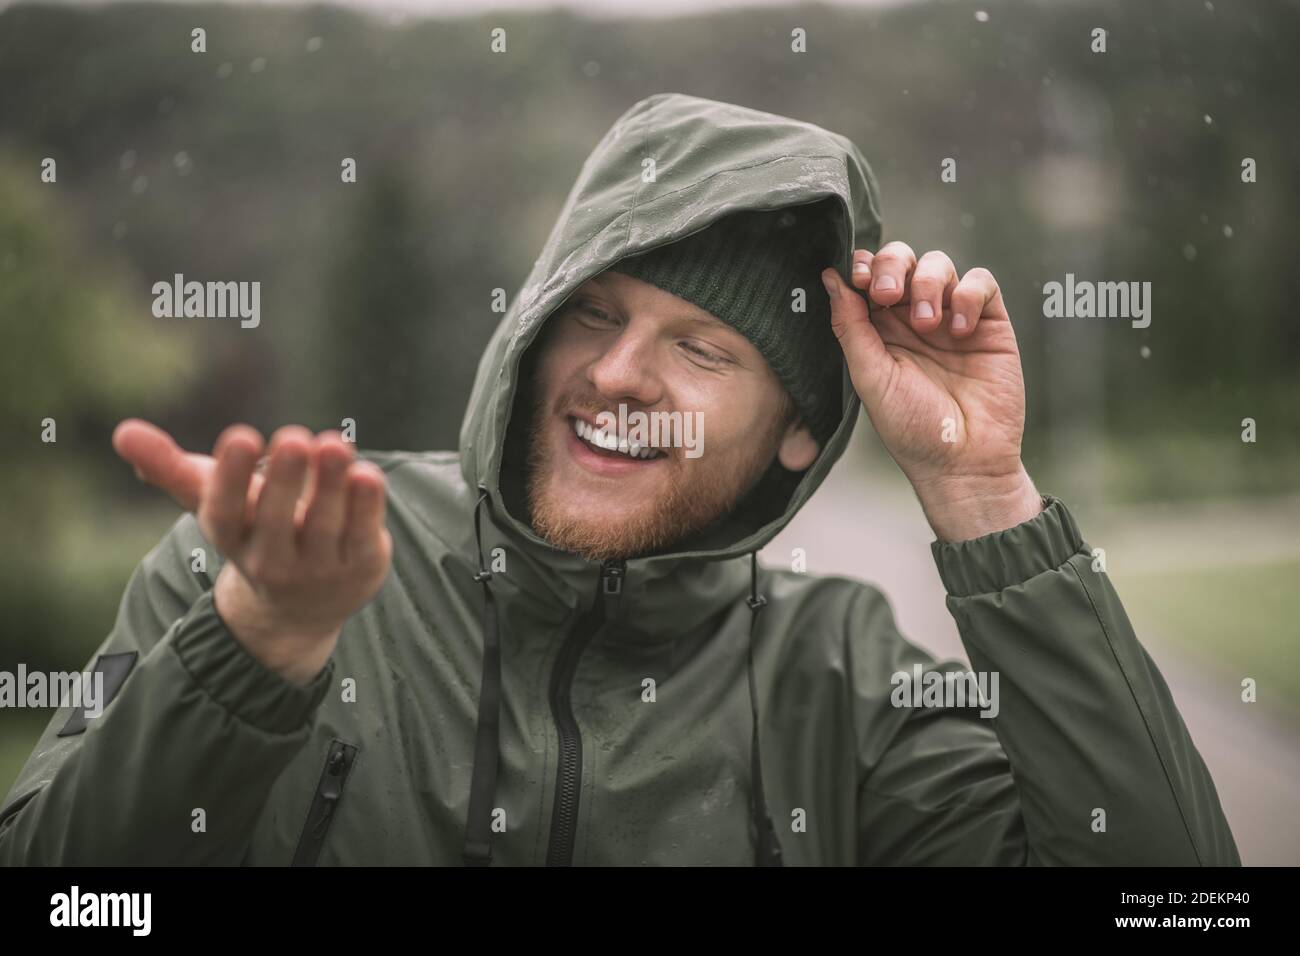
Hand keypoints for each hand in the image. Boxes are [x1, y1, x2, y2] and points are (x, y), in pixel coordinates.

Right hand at [112, 419, 390, 683]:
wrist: (300, 608)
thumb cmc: (254, 531)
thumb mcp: (214, 501)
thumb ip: (170, 467)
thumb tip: (121, 431)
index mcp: (232, 537)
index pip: (225, 511)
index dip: (232, 476)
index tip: (240, 435)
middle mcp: (273, 558)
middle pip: (278, 520)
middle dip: (284, 479)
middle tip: (293, 438)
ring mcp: (320, 566)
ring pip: (326, 525)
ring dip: (331, 485)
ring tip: (334, 445)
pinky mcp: (361, 565)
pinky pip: (363, 534)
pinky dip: (367, 506)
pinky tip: (368, 473)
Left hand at [823, 243, 1041, 541]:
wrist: (964, 461)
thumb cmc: (912, 429)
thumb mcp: (870, 377)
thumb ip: (850, 326)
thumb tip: (830, 278)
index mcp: (878, 330)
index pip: (867, 277)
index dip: (863, 266)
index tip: (858, 278)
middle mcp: (912, 318)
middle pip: (901, 261)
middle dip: (891, 265)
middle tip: (886, 294)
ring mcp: (951, 318)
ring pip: (939, 264)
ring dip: (928, 283)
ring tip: (927, 324)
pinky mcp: (989, 323)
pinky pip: (981, 282)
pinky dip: (968, 295)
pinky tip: (960, 330)